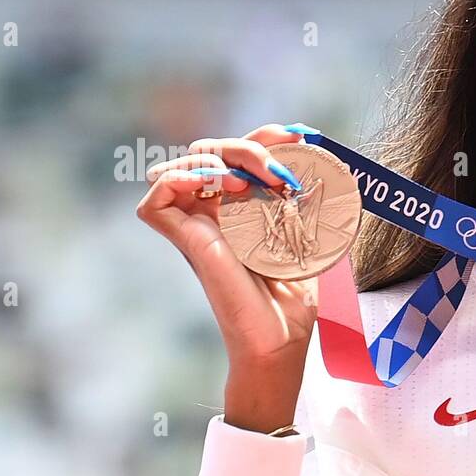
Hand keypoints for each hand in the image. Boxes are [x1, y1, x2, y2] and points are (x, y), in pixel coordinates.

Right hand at [136, 124, 318, 367]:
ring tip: (254, 182)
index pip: (241, 154)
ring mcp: (197, 226)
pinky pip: (156, 199)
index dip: (266, 136)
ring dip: (223, 157)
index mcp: (242, 208)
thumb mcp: (308, 237)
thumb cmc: (293, 298)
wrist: (281, 339)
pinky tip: (218, 183)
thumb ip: (306, 199)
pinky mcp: (185, 242)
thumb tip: (319, 156)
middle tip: (283, 171)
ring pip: (187, 165)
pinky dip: (180, 178)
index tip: (302, 136)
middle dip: (251, 145)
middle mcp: (215, 212)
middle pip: (214, 150)